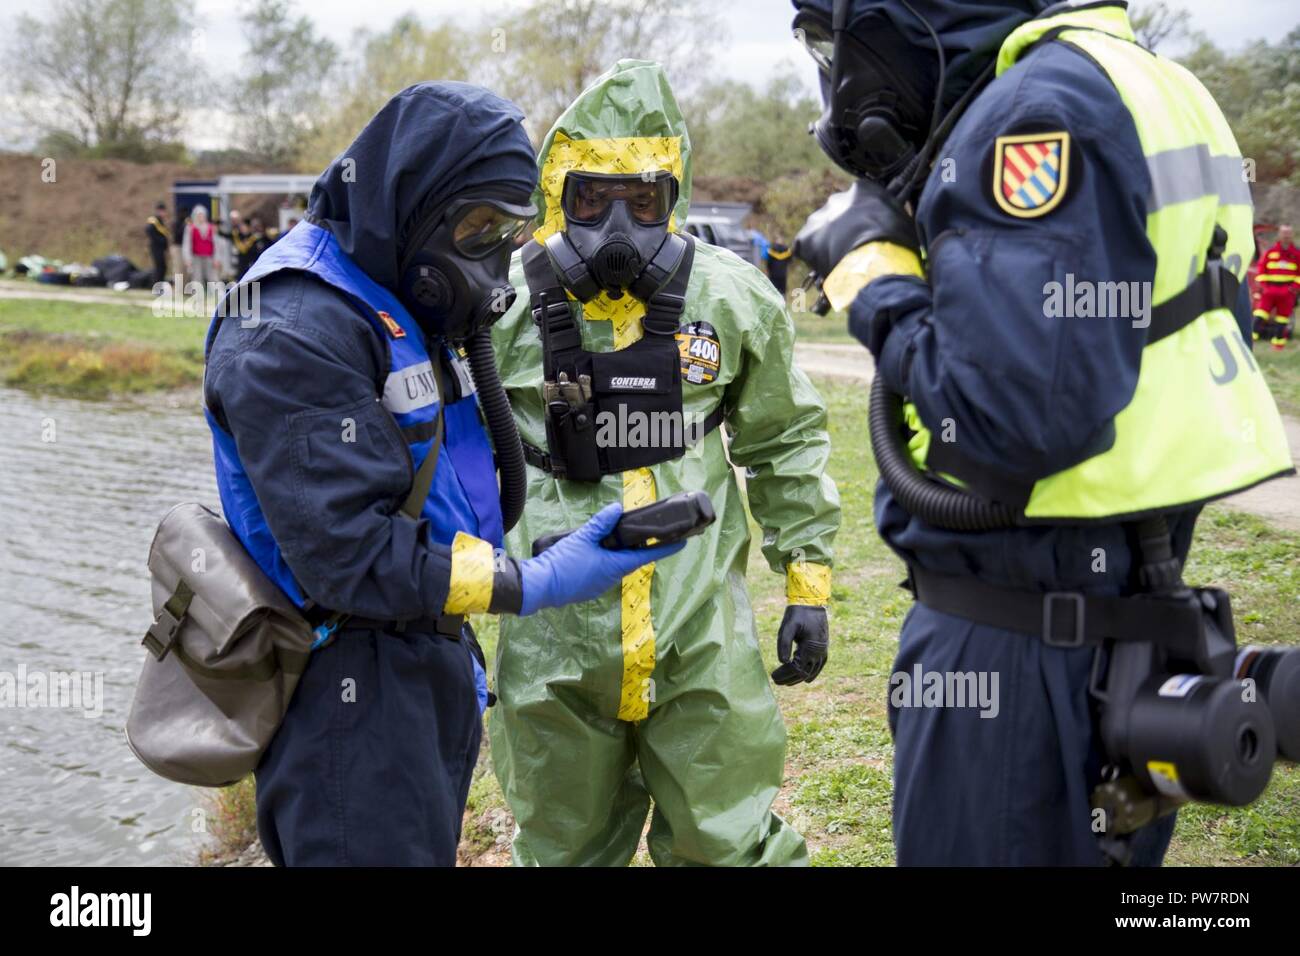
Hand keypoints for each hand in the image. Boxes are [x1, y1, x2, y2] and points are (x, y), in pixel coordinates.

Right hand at [518, 503, 683, 614]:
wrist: (539, 586)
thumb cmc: (562, 563)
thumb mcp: (582, 537)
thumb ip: (600, 523)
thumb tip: (616, 509)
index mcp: (615, 566)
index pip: (646, 556)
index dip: (665, 549)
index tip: (682, 543)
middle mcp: (611, 578)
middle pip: (630, 560)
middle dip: (638, 547)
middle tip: (645, 534)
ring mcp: (599, 586)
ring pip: (615, 566)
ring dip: (618, 553)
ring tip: (615, 538)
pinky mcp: (587, 588)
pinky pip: (602, 572)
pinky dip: (604, 560)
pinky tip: (594, 552)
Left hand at [771, 605, 828, 684]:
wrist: (812, 602)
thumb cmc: (797, 614)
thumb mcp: (787, 627)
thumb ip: (784, 644)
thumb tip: (783, 661)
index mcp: (810, 647)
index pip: (796, 668)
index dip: (784, 674)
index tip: (773, 676)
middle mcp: (819, 652)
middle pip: (804, 672)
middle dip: (790, 678)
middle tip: (776, 681)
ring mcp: (823, 650)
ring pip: (812, 671)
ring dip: (799, 678)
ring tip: (787, 683)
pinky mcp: (824, 647)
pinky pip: (820, 665)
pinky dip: (813, 673)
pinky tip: (806, 679)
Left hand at [793, 179, 917, 280]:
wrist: (874, 262)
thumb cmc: (897, 242)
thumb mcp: (902, 219)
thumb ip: (890, 213)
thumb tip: (892, 218)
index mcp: (861, 189)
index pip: (858, 200)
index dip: (862, 219)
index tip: (866, 232)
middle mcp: (836, 198)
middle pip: (836, 214)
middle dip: (842, 230)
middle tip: (852, 249)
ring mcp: (817, 218)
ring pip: (820, 230)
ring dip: (827, 243)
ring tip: (839, 262)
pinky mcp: (804, 239)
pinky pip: (805, 248)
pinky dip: (813, 258)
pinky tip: (826, 267)